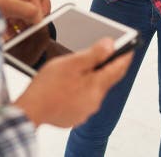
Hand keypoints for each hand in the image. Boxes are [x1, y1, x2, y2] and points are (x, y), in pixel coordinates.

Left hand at [0, 0, 43, 39]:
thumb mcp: (9, 4)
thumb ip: (27, 9)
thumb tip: (38, 17)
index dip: (37, 8)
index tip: (40, 19)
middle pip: (25, 10)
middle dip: (29, 20)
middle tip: (33, 29)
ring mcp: (1, 10)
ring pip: (17, 21)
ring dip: (21, 28)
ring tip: (23, 35)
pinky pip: (8, 29)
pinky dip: (11, 34)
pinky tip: (12, 39)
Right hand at [14, 38, 132, 127]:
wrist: (30, 112)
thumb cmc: (48, 86)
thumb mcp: (71, 64)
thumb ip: (94, 54)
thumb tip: (112, 44)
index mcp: (96, 86)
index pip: (119, 68)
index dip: (125, 55)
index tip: (131, 46)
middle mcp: (95, 101)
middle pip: (106, 79)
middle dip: (106, 66)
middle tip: (106, 53)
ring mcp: (85, 110)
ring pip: (94, 89)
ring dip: (91, 78)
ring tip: (82, 67)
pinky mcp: (75, 116)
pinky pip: (83, 99)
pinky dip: (81, 90)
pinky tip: (70, 84)